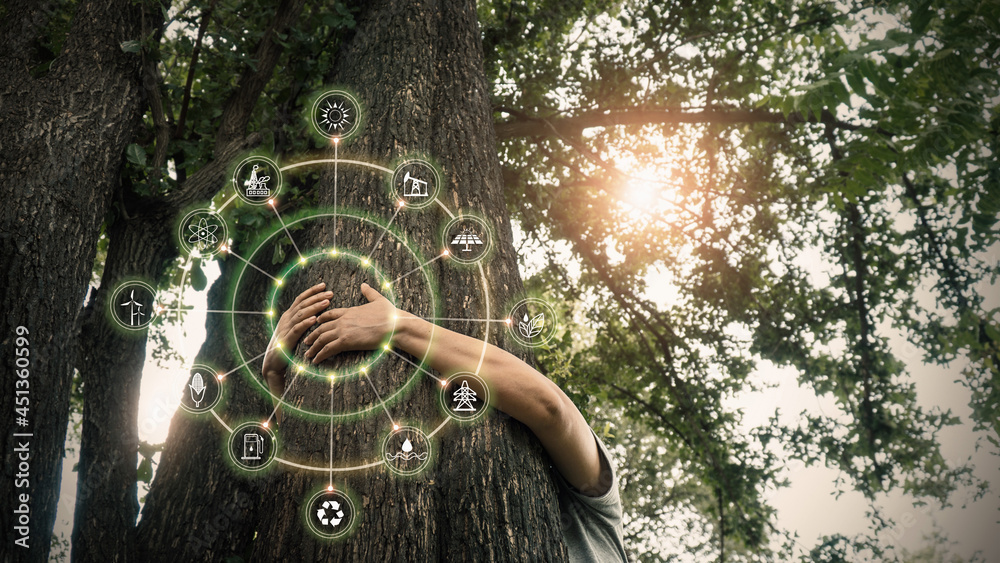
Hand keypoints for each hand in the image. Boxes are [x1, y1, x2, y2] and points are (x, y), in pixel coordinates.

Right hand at [262, 283, 331, 397]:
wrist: (273, 362)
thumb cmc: (287, 345)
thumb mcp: (294, 329)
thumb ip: (302, 320)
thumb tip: (317, 312)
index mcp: (289, 315)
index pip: (301, 299)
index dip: (312, 291)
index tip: (324, 285)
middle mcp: (287, 319)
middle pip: (302, 304)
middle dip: (317, 297)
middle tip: (330, 293)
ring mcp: (286, 328)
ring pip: (301, 314)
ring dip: (314, 307)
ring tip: (326, 303)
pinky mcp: (286, 340)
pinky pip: (296, 330)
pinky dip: (305, 323)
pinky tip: (314, 320)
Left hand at [303, 283, 394, 363]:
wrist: (394, 325)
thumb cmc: (389, 314)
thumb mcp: (378, 299)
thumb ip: (369, 292)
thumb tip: (364, 285)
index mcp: (350, 310)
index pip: (330, 314)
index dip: (321, 319)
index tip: (315, 323)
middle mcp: (343, 320)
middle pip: (322, 327)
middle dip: (312, 334)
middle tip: (306, 341)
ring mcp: (343, 330)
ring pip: (322, 338)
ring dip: (313, 347)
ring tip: (307, 354)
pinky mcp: (346, 341)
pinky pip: (328, 349)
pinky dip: (320, 355)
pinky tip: (316, 360)